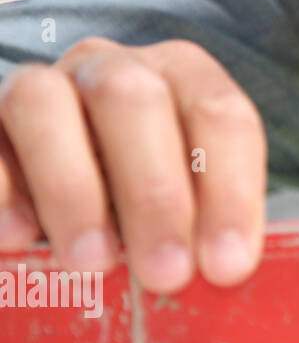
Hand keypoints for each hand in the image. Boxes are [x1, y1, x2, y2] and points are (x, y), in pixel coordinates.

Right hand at [0, 37, 266, 292]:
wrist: (65, 182)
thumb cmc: (141, 201)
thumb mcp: (188, 203)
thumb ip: (206, 226)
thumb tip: (225, 273)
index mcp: (183, 77)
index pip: (220, 114)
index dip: (231, 191)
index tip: (228, 266)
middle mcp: (112, 68)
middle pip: (135, 99)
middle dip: (155, 193)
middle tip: (165, 273)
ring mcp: (42, 85)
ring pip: (44, 101)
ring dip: (72, 188)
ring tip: (93, 262)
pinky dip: (2, 190)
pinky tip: (18, 238)